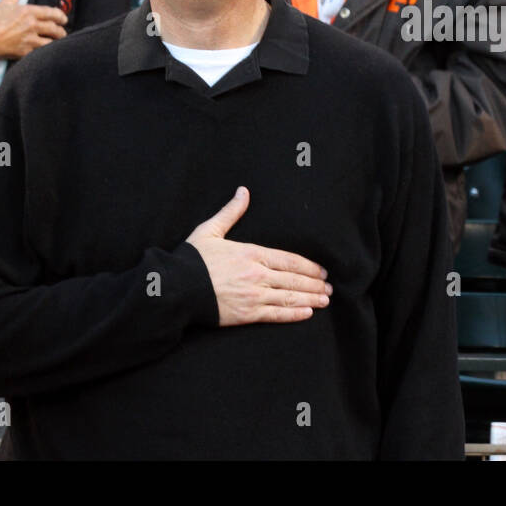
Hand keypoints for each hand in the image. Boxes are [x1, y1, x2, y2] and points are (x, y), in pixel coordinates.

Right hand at [0, 0, 66, 62]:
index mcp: (28, 12)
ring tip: (56, 42)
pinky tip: (46, 52)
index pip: (52, 13)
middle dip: (61, 31)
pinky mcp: (26, 53)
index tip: (63, 19)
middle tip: (62, 32)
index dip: (60, 16)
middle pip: (54, 29)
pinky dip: (45, 52)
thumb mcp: (2, 4)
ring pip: (51, 42)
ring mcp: (30, 40)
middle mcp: (32, 26)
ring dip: (55, 42)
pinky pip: (41, 53)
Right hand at [185, 187, 331, 325]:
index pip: (289, 259)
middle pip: (294, 279)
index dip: (309, 266)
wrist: (175, 288)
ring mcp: (253, 295)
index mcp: (252, 253)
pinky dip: (293, 314)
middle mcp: (257, 274)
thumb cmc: (191, 260)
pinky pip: (275, 314)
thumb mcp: (210, 230)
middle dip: (315, 284)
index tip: (322, 271)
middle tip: (329, 288)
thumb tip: (243, 191)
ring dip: (310, 299)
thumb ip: (231, 212)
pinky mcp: (246, 314)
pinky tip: (307, 313)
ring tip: (325, 301)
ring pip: (289, 297)